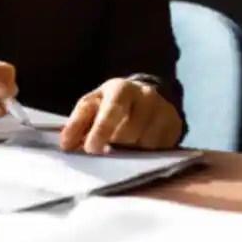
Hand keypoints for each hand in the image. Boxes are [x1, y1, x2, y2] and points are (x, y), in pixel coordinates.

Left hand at [59, 77, 182, 153]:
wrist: (144, 96)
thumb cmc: (110, 104)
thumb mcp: (92, 106)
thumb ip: (78, 123)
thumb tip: (66, 145)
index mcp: (120, 88)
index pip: (111, 110)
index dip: (101, 131)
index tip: (91, 148)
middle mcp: (146, 96)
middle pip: (129, 132)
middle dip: (115, 144)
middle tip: (109, 146)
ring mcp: (164, 110)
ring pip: (145, 144)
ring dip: (131, 150)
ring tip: (125, 144)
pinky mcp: (175, 125)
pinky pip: (159, 149)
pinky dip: (147, 153)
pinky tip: (141, 146)